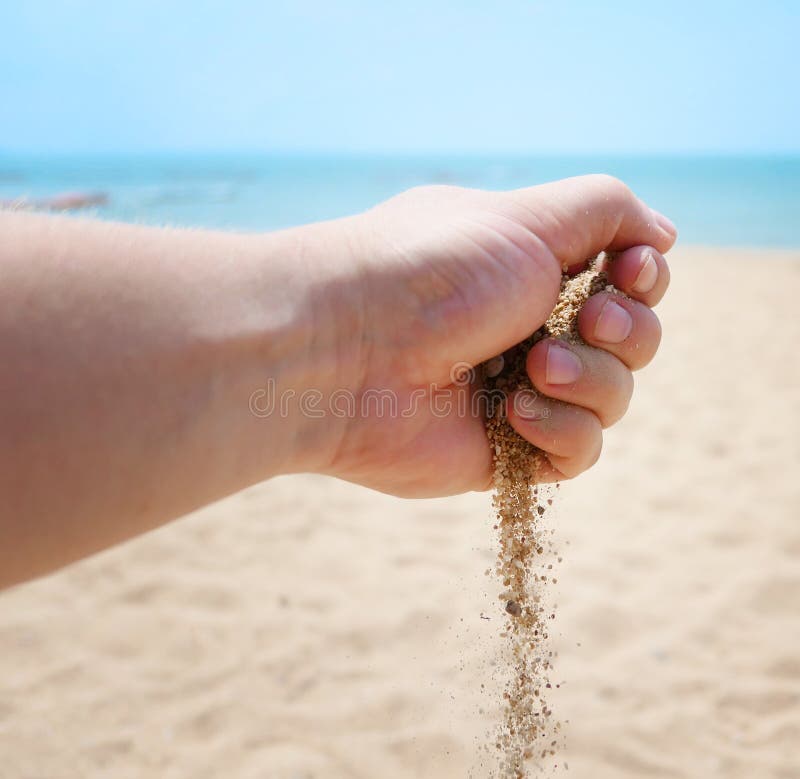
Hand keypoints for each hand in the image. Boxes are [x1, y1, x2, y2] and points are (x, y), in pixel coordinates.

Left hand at [312, 175, 674, 495]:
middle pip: (632, 339)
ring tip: (537, 367)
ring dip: (593, 379)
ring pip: (614, 397)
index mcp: (531, 271)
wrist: (346, 352)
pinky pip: (580, 452)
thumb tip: (663, 232)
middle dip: (627, 330)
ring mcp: (519, 390)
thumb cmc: (432, 272)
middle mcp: (529, 329)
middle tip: (587, 320)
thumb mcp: (526, 217)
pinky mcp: (505, 450)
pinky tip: (514, 414)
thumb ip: (605, 210)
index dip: (644, 278)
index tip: (630, 270)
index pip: (625, 279)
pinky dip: (564, 431)